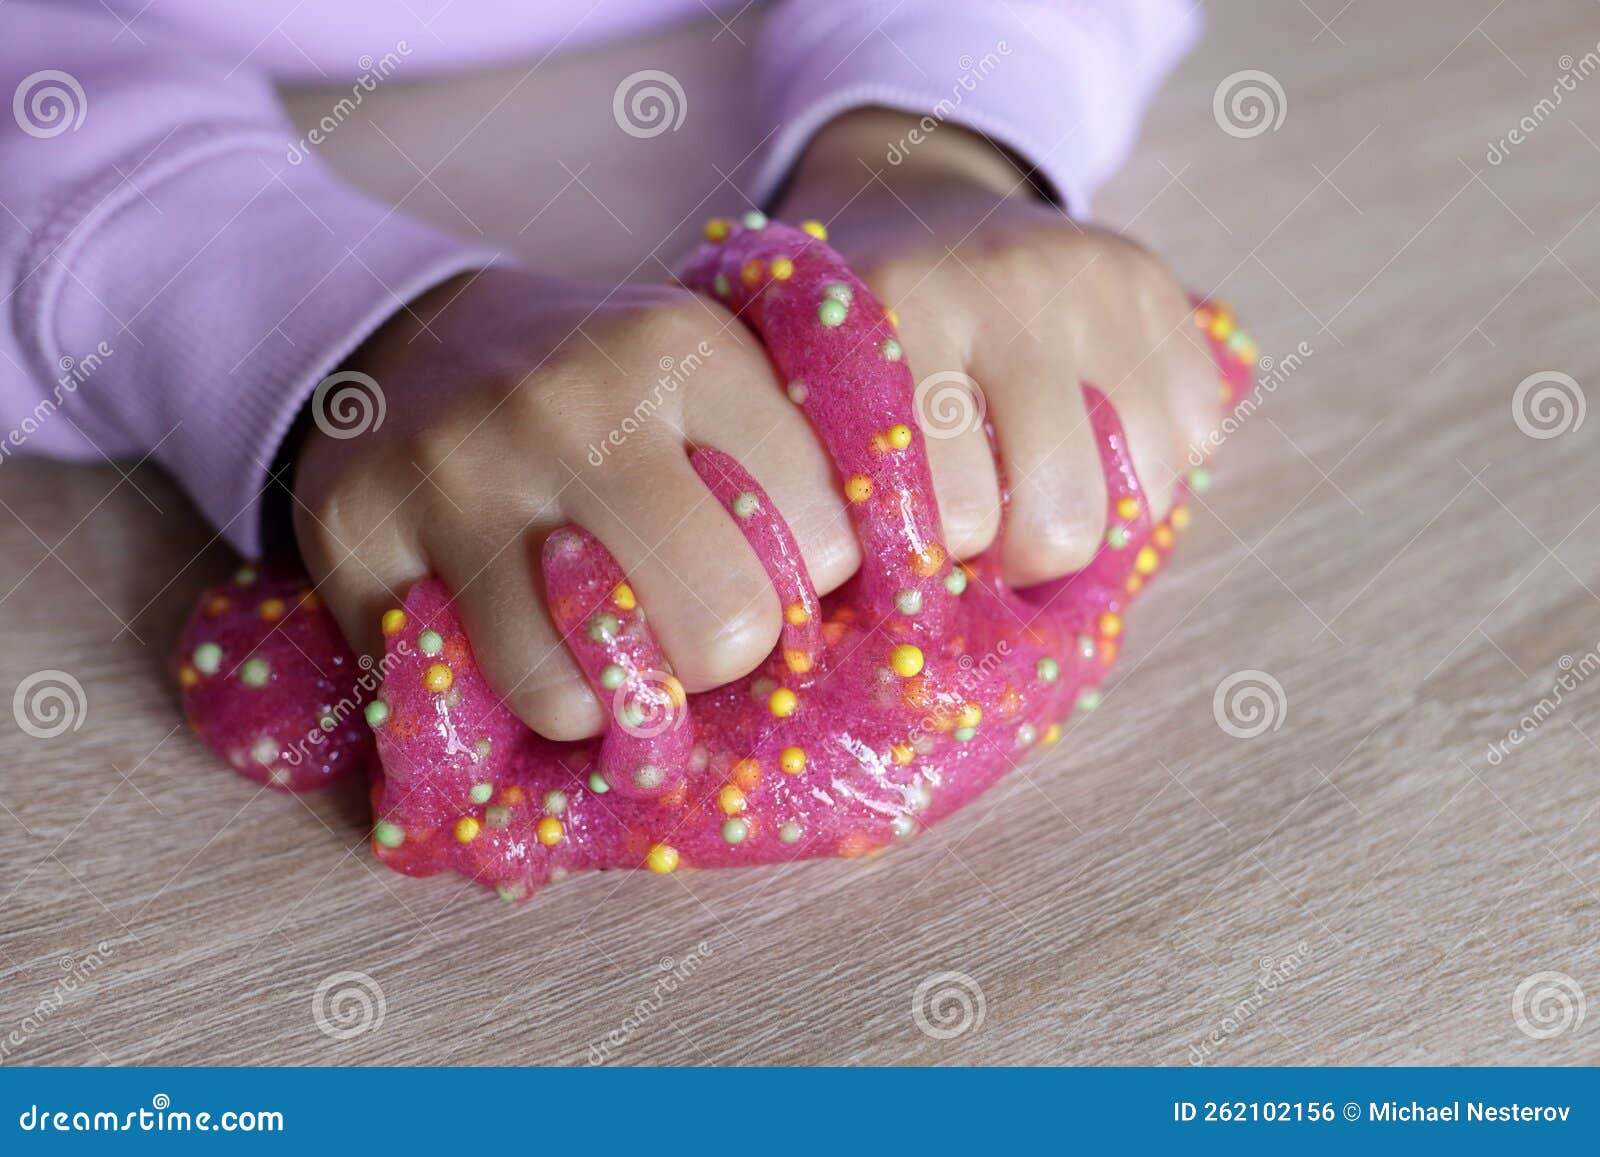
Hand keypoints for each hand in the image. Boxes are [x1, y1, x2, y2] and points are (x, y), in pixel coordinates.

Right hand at [293, 270, 864, 739]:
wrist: (411, 346)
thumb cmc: (597, 393)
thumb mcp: (707, 376)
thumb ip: (792, 462)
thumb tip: (884, 608)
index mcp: (689, 349)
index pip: (824, 535)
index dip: (810, 577)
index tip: (771, 559)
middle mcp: (578, 402)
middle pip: (721, 626)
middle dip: (719, 654)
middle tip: (691, 628)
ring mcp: (462, 469)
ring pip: (587, 689)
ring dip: (609, 696)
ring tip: (599, 639)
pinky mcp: (366, 535)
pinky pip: (485, 691)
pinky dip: (520, 692)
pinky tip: (519, 639)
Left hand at [773, 109, 1220, 582]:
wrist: (916, 205)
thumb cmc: (859, 338)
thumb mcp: (808, 389)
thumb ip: (833, 478)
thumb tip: (886, 615)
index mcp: (895, 314)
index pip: (949, 517)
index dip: (938, 560)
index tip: (914, 546)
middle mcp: (1001, 287)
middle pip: (1057, 521)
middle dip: (1021, 553)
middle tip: (986, 530)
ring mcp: (1090, 281)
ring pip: (1139, 493)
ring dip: (1094, 516)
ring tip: (1037, 484)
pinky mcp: (1153, 282)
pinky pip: (1194, 437)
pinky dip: (1152, 464)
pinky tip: (1093, 437)